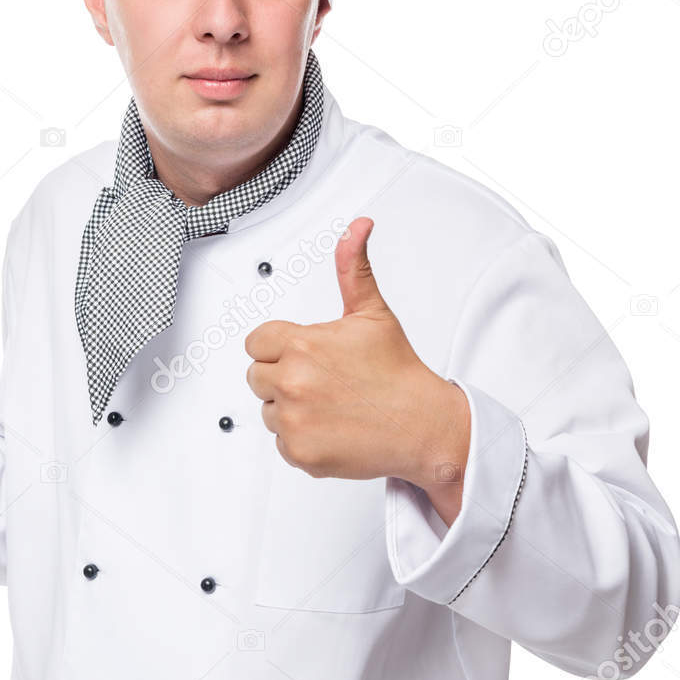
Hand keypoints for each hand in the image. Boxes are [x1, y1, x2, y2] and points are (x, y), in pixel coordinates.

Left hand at [243, 217, 469, 518]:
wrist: (424, 425)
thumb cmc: (398, 372)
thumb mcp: (372, 314)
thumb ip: (353, 269)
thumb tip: (357, 227)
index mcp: (302, 344)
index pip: (256, 343)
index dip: (280, 348)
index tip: (308, 356)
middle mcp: (292, 381)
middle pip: (256, 376)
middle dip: (283, 378)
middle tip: (326, 383)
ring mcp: (293, 420)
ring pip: (268, 411)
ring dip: (292, 410)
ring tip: (332, 406)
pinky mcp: (299, 452)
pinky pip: (281, 443)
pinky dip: (303, 440)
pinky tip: (333, 430)